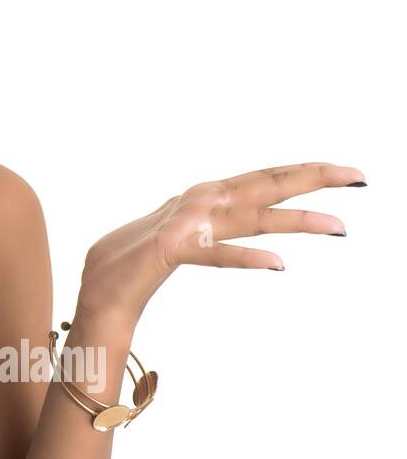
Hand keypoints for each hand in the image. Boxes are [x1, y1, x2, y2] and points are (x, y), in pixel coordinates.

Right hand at [76, 161, 365, 327]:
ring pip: (251, 218)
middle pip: (266, 184)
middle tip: (357, 176)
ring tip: (337, 227)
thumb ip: (208, 224)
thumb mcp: (184, 235)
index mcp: (204, 196)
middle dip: (314, 178)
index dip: (305, 171)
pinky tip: (276, 265)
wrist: (100, 287)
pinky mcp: (171, 250)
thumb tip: (230, 220)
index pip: (263, 177)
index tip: (347, 172)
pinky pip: (216, 254)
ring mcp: (186, 225)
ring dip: (296, 221)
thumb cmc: (138, 264)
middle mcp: (199, 201)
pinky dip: (246, 258)